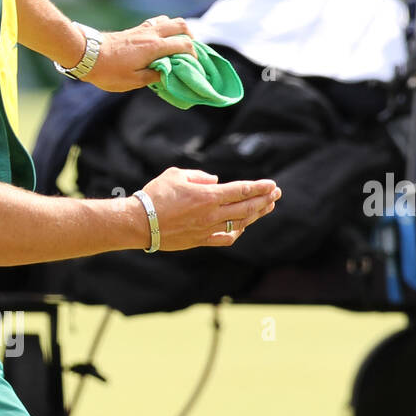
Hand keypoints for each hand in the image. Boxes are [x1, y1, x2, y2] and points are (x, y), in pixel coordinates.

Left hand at [87, 14, 196, 92]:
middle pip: (181, 25)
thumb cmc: (109, 72)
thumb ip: (153, 77)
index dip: (194, 55)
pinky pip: (157, 22)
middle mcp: (152, 34)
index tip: (194, 65)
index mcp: (154, 48)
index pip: (184, 45)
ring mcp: (143, 29)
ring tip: (177, 44)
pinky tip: (161, 39)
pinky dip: (165, 28)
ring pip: (169, 20)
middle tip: (189, 51)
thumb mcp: (133, 81)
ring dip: (178, 30)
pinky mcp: (136, 29)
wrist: (86, 55)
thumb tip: (168, 73)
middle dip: (190, 37)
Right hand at [127, 168, 280, 250]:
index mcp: (208, 196)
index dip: (259, 187)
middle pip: (246, 208)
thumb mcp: (176, 175)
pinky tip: (242, 227)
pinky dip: (236, 232)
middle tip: (276, 195)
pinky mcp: (199, 241)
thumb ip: (199, 176)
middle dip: (263, 200)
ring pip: (239, 224)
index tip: (272, 184)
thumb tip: (214, 181)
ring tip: (266, 208)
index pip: (241, 190)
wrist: (139, 223)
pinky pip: (224, 238)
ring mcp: (207, 230)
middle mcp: (212, 215)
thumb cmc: (155, 195)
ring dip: (255, 215)